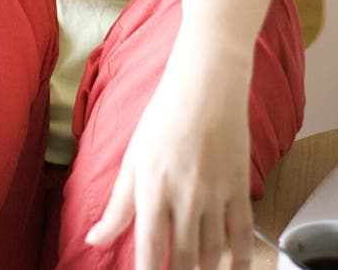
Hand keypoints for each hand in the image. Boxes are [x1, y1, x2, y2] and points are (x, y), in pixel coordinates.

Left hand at [85, 44, 253, 269]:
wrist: (205, 86)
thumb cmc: (164, 117)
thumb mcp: (133, 158)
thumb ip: (118, 205)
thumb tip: (94, 239)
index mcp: (152, 188)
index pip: (149, 252)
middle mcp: (184, 196)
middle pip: (182, 259)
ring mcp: (215, 194)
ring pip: (211, 254)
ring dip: (202, 267)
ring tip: (193, 267)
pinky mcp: (239, 187)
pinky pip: (243, 236)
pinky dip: (240, 261)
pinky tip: (231, 268)